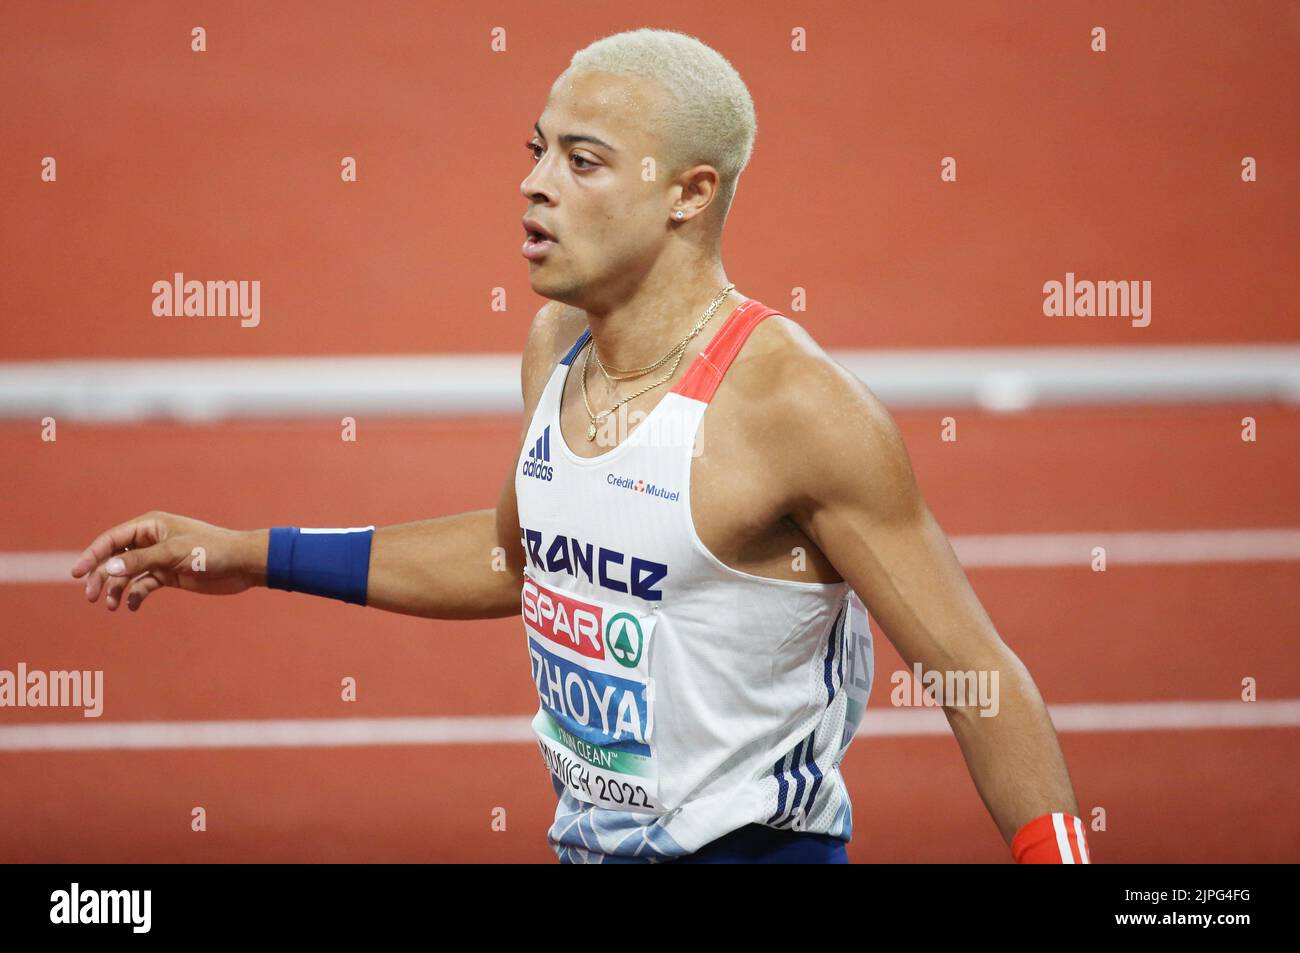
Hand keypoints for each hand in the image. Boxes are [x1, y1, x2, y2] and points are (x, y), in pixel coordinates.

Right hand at [69, 511, 266, 611]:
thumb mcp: (173, 553)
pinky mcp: (169, 575)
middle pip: (115, 558)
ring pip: (127, 574)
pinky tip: (133, 607)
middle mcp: (152, 540)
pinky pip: (143, 585)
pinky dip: (135, 596)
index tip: (76, 573)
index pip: (112, 538)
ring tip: (113, 606)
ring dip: (117, 589)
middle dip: (101, 576)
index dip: (92, 554)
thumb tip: (108, 568)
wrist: (242, 565)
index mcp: (151, 525)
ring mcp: (159, 559)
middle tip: (91, 597)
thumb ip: (140, 560)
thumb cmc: (212, 550)